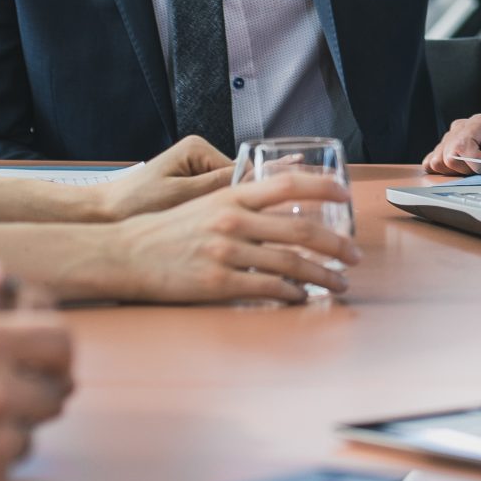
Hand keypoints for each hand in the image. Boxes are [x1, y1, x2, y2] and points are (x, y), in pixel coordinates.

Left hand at [91, 135, 232, 220]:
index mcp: (198, 147)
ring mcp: (195, 167)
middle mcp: (199, 152)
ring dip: (213, 209)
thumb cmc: (134, 202)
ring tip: (193, 220)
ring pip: (224, 193)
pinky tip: (189, 220)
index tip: (231, 217)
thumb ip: (216, 185)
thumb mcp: (180, 194)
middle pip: (234, 181)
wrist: (108, 212)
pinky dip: (204, 211)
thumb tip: (253, 181)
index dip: (240, 196)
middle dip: (224, 203)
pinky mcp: (189, 182)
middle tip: (205, 221)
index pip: (241, 170)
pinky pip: (210, 198)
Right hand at [104, 170, 359, 302]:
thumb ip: (240, 202)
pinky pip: (267, 289)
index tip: (347, 194)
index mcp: (231, 196)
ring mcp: (225, 253)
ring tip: (338, 282)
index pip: (287, 183)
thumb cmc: (166, 229)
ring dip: (322, 275)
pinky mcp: (217, 283)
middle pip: (300, 229)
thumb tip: (280, 205)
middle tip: (354, 255)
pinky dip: (291, 294)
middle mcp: (232, 221)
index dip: (323, 186)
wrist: (126, 254)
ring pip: (290, 263)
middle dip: (336, 244)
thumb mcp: (204, 203)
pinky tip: (302, 297)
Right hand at [423, 113, 480, 174]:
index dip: (475, 163)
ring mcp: (448, 137)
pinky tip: (460, 169)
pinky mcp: (442, 147)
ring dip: (455, 172)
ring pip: (437, 162)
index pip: (462, 145)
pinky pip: (430, 163)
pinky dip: (443, 171)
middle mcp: (460, 128)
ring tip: (473, 168)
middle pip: (448, 157)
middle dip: (467, 170)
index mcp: (479, 122)